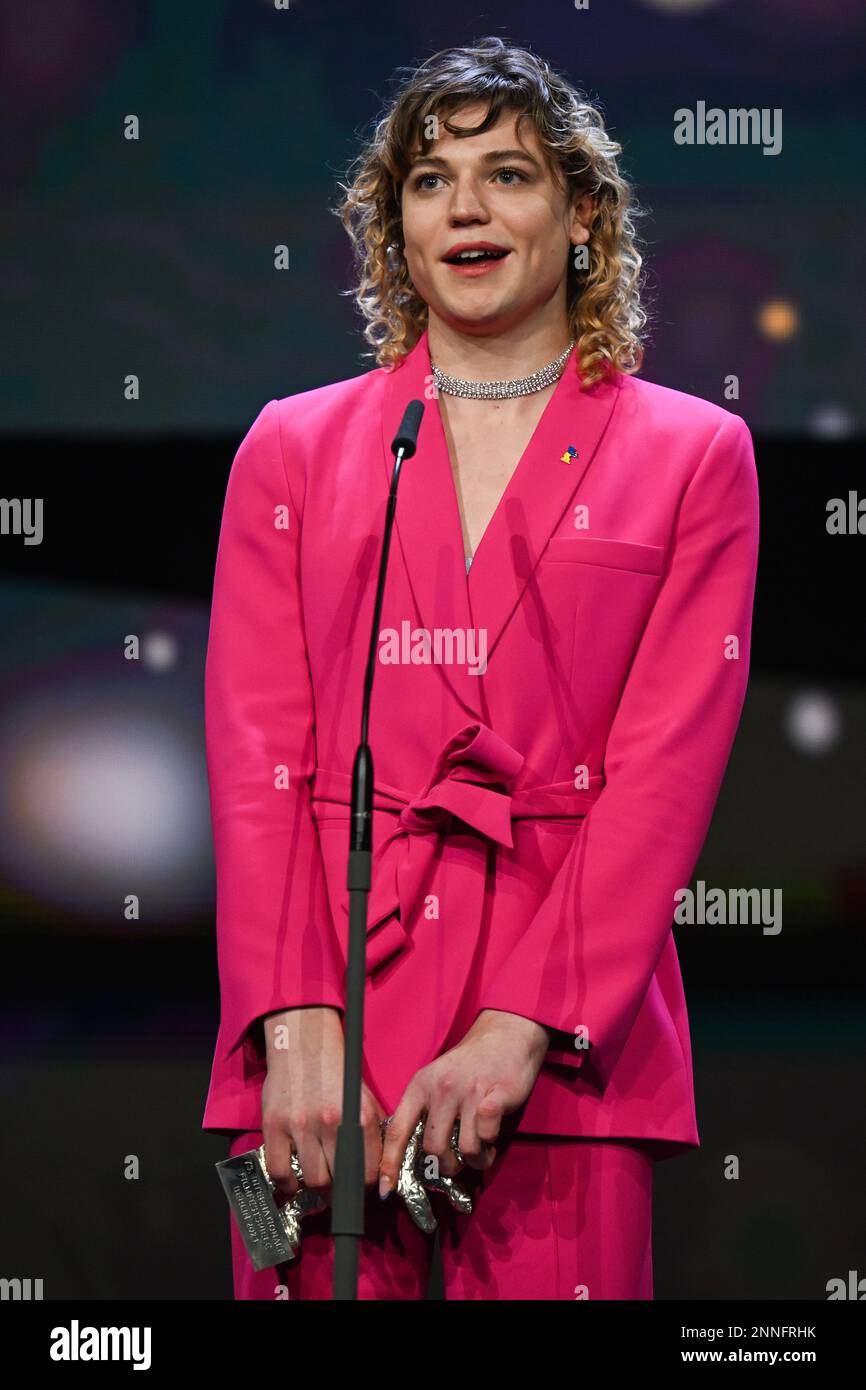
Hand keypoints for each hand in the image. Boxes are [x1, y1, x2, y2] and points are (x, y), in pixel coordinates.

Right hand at [260, 1005, 386, 1203]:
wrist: (304, 1044)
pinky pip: (279, 1170)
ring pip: (312, 1179)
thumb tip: (378, 1166)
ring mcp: (301, 1125)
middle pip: (338, 1181)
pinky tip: (293, 1179)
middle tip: (337, 1187)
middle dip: (340, 1190)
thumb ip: (372, 1129)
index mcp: (359, 1116)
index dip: (363, 1186)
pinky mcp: (274, 1125)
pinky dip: (287, 1183)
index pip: (366, 1172)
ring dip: (315, 1187)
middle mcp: (332, 1122)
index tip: (358, 1186)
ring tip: (317, 1180)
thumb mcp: (363, 1097)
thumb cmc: (335, 1073)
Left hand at [378, 1009, 550, 1196]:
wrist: (506, 1034)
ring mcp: (469, 1092)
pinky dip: (491, 1144)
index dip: (389, 1163)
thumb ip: (425, 1110)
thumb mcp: (437, 1079)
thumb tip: (416, 1155)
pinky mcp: (496, 1095)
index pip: (397, 1130)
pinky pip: (488, 1136)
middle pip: (432, 1148)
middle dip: (446, 1165)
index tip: (384, 1188)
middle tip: (457, 1162)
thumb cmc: (469, 1064)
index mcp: (420, 1085)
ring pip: (464, 1149)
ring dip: (475, 1159)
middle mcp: (441, 1089)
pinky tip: (493, 1137)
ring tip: (481, 1150)